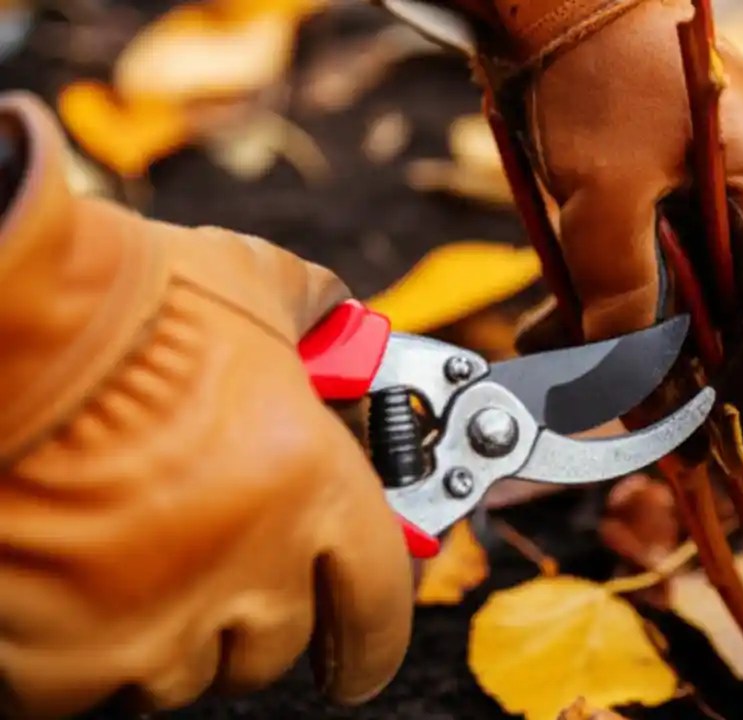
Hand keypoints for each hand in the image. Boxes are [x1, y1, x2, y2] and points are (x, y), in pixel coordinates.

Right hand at [0, 94, 411, 718]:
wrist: (10, 332)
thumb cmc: (127, 301)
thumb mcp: (254, 287)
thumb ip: (314, 319)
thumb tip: (337, 322)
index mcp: (316, 491)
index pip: (379, 607)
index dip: (370, 635)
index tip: (357, 649)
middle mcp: (251, 571)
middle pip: (274, 648)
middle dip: (251, 613)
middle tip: (211, 561)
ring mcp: (157, 627)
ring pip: (181, 674)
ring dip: (165, 631)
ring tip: (125, 553)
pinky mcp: (64, 663)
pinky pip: (87, 687)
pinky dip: (75, 649)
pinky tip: (63, 580)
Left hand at [487, 0, 742, 456]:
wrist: (551, 2)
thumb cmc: (598, 73)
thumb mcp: (607, 188)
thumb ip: (618, 287)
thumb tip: (622, 377)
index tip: (724, 448)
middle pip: (732, 322)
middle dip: (680, 379)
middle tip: (642, 430)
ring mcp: (703, 204)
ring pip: (678, 302)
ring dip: (625, 345)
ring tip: (570, 377)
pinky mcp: (655, 199)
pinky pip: (640, 271)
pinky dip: (600, 305)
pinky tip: (548, 332)